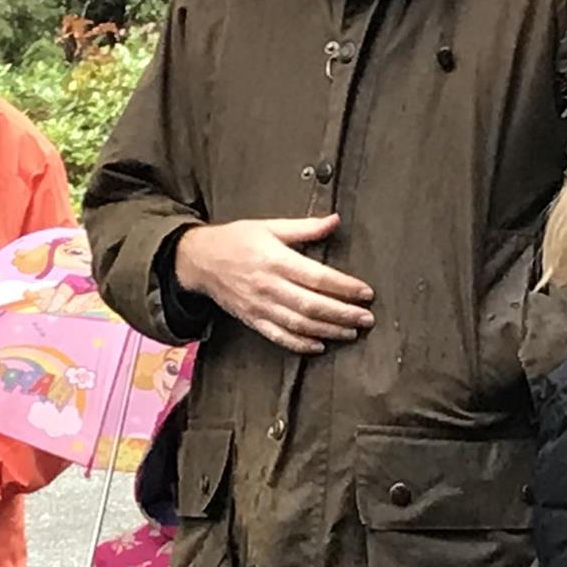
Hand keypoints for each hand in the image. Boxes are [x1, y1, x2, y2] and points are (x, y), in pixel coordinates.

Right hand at [175, 215, 373, 354]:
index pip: (318, 277)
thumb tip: (335, 220)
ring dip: (328, 331)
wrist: (200, 260)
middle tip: (366, 318)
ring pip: (299, 324)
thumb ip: (305, 228)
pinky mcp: (253, 319)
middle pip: (312, 305)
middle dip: (343, 314)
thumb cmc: (237, 240)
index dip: (344, 287)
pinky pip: (279, 337)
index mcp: (275, 260)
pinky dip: (300, 344)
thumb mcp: (270, 226)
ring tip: (351, 332)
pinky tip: (319, 346)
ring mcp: (260, 306)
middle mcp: (269, 286)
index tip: (365, 293)